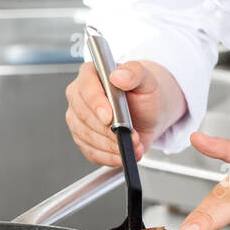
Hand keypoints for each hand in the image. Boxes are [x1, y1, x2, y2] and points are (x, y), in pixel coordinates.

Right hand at [64, 59, 185, 165]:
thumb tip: (119, 75)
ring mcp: (79, 118)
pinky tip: (123, 155)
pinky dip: (109, 157)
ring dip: (112, 146)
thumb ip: (135, 72)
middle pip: (84, 115)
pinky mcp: (83, 138)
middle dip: (109, 130)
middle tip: (131, 135)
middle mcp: (80, 96)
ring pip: (86, 136)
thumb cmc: (146, 94)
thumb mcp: (148, 80)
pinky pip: (90, 152)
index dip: (96, 103)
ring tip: (134, 145)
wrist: (150, 114)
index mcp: (91, 74)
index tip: (109, 117)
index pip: (86, 86)